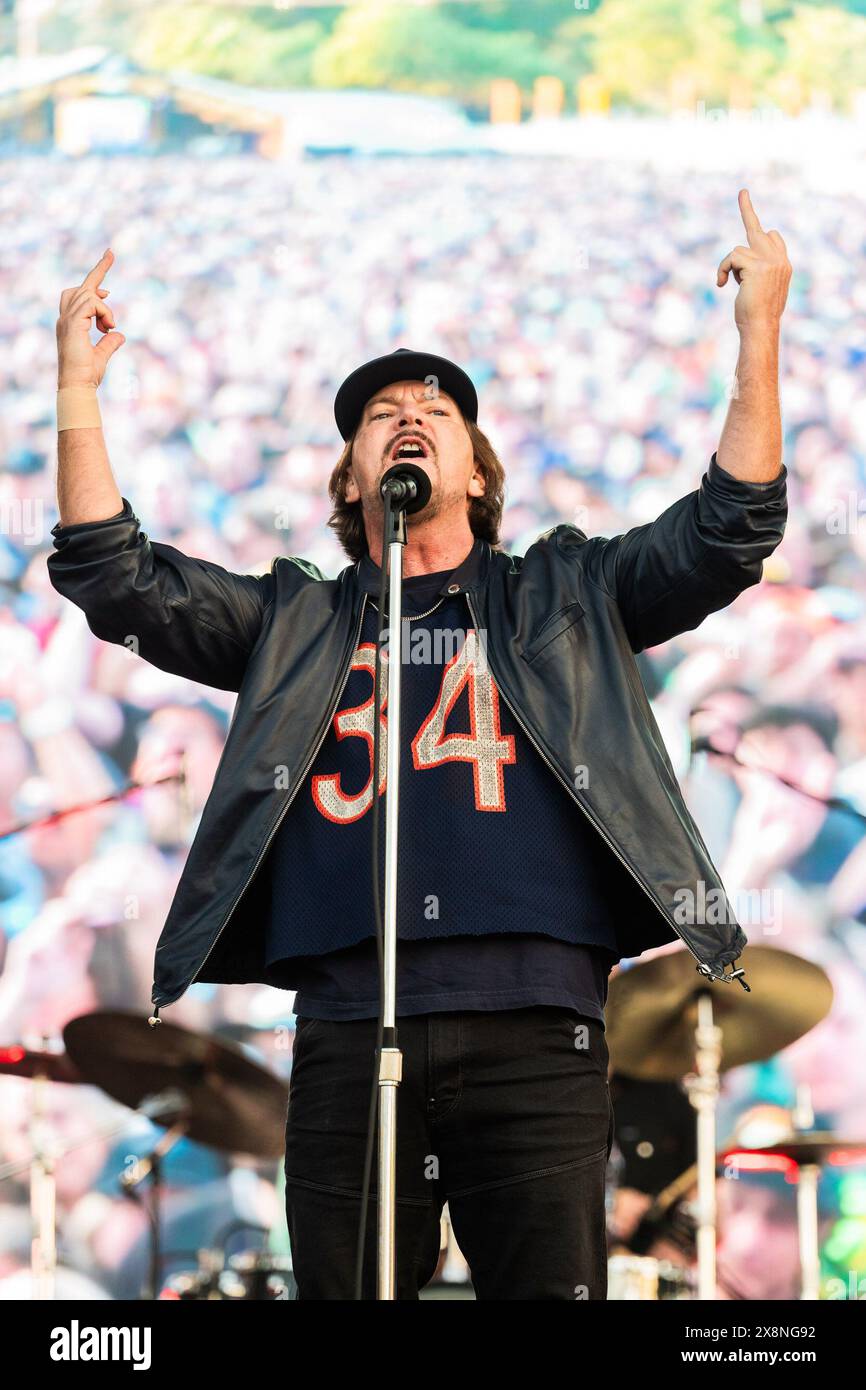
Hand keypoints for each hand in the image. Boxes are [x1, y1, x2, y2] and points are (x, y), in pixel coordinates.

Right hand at [56, 248, 124, 388]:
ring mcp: (67, 318)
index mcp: (71, 323)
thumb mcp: (102, 354)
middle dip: (99, 269)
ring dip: (105, 309)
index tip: (108, 286)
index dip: (94, 287)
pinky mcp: (73, 322)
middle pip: (83, 286)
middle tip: (111, 252)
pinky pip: (92, 303)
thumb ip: (109, 342)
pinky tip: (107, 327)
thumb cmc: (87, 374)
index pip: (80, 296)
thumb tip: (119, 335)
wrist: (78, 384)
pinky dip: (104, 313)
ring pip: (90, 294)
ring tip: (108, 327)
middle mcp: (66, 317)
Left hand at [716, 190, 791, 332]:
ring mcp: (770, 261)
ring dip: (729, 267)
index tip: (748, 205)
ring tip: (730, 284)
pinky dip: (723, 270)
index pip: (773, 237)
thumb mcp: (759, 290)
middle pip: (760, 230)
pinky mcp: (758, 265)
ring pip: (738, 250)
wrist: (761, 328)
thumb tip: (740, 265)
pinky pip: (731, 258)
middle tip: (742, 192)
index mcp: (782, 264)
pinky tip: (722, 284)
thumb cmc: (757, 316)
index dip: (760, 227)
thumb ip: (756, 272)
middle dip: (747, 209)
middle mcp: (779, 259)